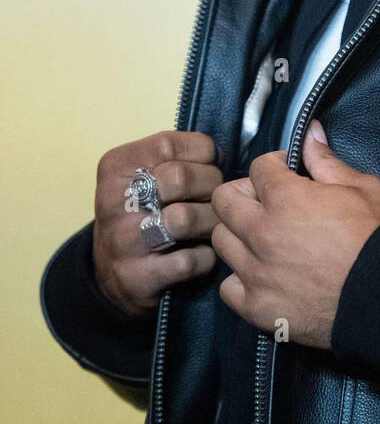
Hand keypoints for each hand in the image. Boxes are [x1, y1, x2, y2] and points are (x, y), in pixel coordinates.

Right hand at [92, 130, 222, 318]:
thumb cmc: (144, 215)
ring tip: (209, 226)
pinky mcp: (135, 278)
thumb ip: (180, 158)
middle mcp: (112, 201)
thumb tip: (223, 155)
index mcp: (116, 167)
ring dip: (209, 222)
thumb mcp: (148, 176)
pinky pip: (190, 260)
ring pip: (184, 218)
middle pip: (179, 178)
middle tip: (213, 198)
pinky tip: (199, 254)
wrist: (113, 275)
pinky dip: (205, 258)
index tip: (208, 166)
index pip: (168, 145)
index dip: (202, 154)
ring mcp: (122, 242)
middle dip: (210, 186)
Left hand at [210, 120, 379, 348]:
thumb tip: (309, 132)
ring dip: (240, 235)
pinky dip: (242, 280)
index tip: (290, 174)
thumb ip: (327, 161)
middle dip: (245, 193)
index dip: (276, 166)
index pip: (257, 167)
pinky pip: (228, 287)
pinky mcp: (257, 307)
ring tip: (266, 241)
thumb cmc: (379, 238)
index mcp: (285, 198)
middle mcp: (261, 233)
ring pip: (221, 242)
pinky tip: (264, 276)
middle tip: (270, 202)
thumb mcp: (363, 188)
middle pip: (224, 200)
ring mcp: (256, 273)